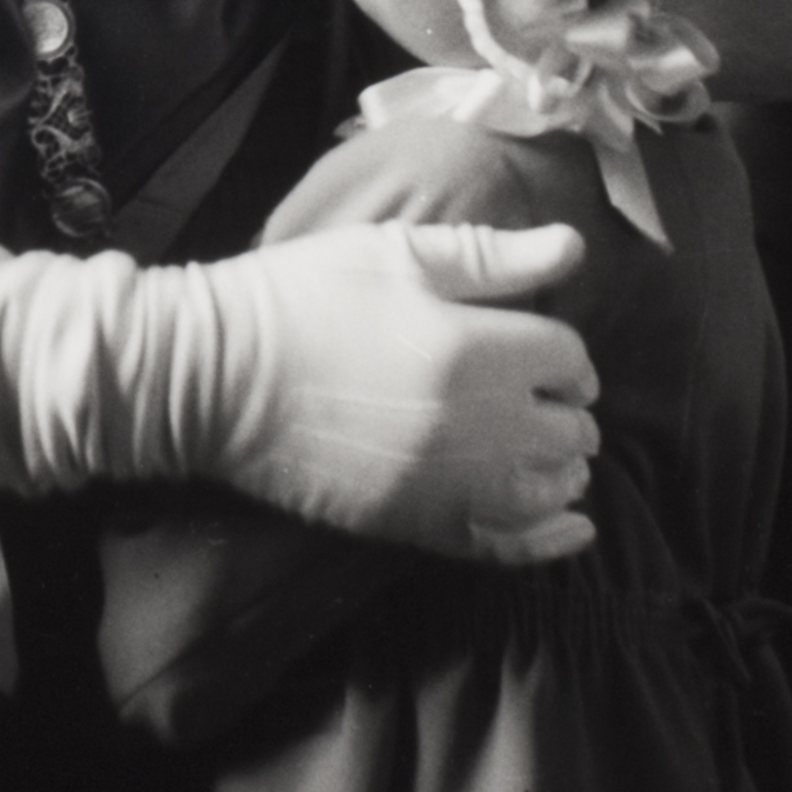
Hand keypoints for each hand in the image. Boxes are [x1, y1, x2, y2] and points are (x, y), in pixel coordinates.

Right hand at [198, 221, 598, 564]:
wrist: (218, 376)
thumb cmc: (303, 297)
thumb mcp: (393, 253)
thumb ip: (490, 257)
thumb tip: (573, 245)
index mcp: (478, 349)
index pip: (567, 357)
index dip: (561, 351)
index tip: (540, 347)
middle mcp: (482, 425)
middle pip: (567, 428)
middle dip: (563, 408)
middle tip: (538, 393)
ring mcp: (451, 484)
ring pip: (549, 488)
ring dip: (559, 466)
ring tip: (546, 450)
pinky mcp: (418, 525)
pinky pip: (511, 547)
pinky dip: (550, 539)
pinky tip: (573, 528)